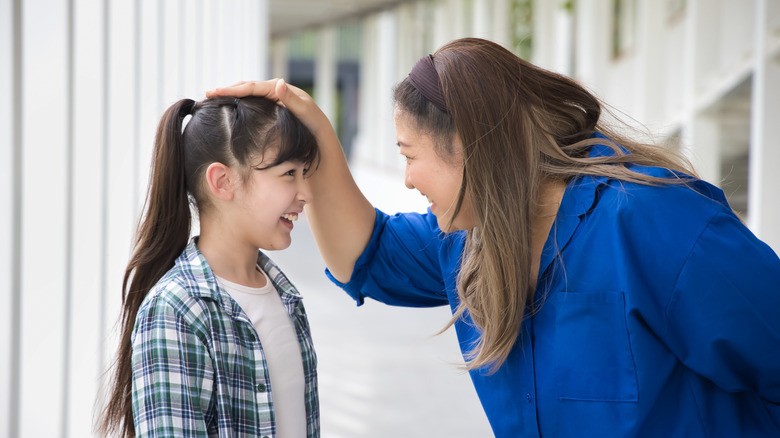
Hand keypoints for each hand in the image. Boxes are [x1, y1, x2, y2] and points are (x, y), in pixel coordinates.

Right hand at [206, 79, 329, 136]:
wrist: (320, 132)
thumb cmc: (313, 123)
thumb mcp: (304, 111)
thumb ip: (290, 99)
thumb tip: (279, 82)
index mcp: (279, 88)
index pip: (251, 86)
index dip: (233, 89)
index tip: (216, 91)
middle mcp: (274, 89)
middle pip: (246, 87)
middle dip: (227, 89)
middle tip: (208, 93)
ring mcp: (272, 97)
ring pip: (247, 93)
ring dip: (230, 94)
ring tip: (212, 97)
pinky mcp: (271, 105)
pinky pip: (251, 101)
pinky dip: (238, 101)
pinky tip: (228, 106)